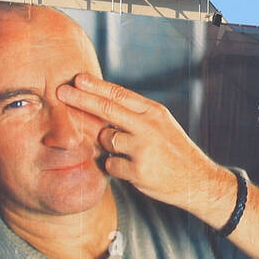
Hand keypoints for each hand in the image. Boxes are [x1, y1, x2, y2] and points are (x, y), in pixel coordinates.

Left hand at [55, 73, 235, 227]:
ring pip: (106, 140)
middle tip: (60, 91)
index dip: (96, 86)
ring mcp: (143, 149)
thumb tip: (102, 102)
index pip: (120, 95)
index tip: (77, 79)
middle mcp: (149, 127)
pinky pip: (111, 165)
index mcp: (154, 112)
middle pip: (106, 109)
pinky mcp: (138, 171)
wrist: (198, 180)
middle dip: (81, 99)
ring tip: (132, 153)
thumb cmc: (174, 150)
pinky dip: (117, 168)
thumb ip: (135, 115)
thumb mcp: (161, 125)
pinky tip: (135, 170)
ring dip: (110, 147)